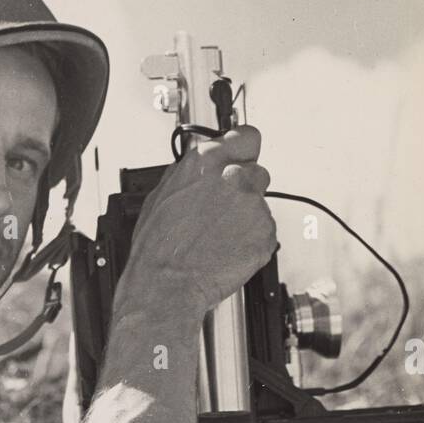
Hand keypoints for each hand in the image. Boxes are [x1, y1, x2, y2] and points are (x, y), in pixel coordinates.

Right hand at [117, 126, 276, 316]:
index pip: (247, 137)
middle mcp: (233, 177)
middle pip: (258, 172)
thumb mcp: (160, 196)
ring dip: (247, 219)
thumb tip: (201, 170)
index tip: (243, 159)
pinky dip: (252, 242)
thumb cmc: (157, 249)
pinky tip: (228, 251)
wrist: (166, 285)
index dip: (244, 151)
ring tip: (220, 238)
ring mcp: (252, 205)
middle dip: (244, 190)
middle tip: (224, 212)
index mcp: (205, 161)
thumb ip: (190, 175)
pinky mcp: (266, 232)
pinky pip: (266, 233)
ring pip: (261, 205)